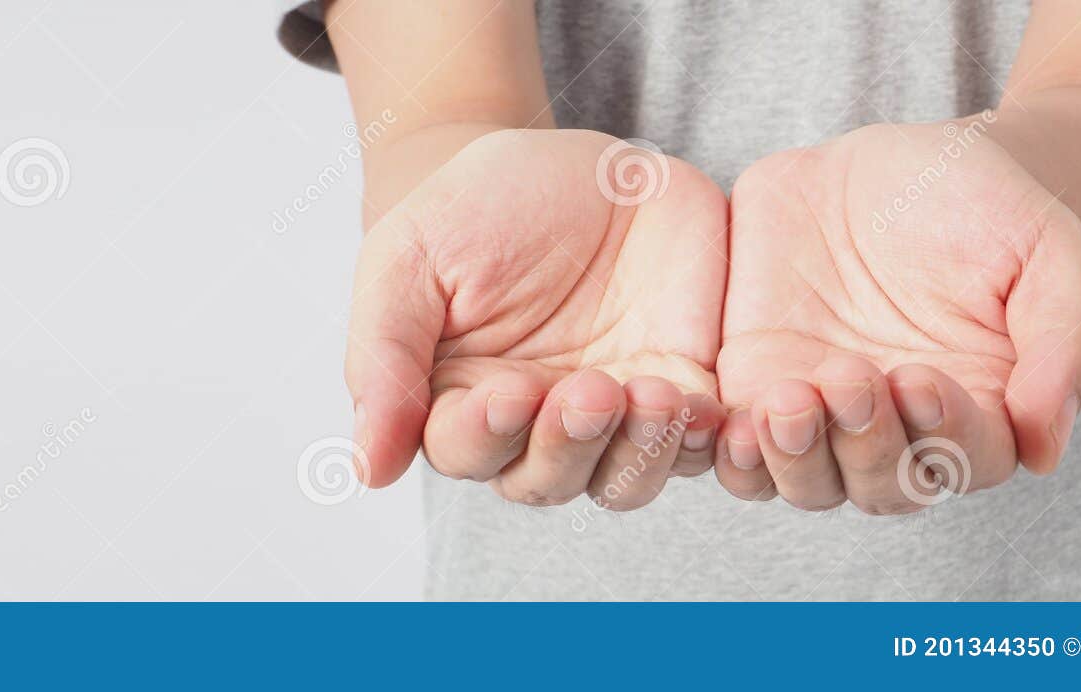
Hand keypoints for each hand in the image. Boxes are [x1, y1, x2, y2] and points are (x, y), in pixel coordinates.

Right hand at [347, 129, 727, 509]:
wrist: (562, 161)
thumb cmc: (470, 209)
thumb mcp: (409, 259)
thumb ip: (384, 359)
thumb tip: (367, 467)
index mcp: (462, 403)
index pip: (468, 451)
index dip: (487, 435)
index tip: (507, 394)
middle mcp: (537, 425)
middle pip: (550, 477)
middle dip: (572, 444)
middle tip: (590, 391)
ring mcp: (615, 412)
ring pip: (627, 476)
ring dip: (642, 451)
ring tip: (657, 397)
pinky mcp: (685, 384)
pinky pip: (703, 439)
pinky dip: (711, 438)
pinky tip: (714, 410)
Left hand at [713, 118, 1080, 513]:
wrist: (899, 163)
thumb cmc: (989, 206)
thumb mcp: (1046, 249)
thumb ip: (1062, 343)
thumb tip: (1046, 450)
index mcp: (979, 414)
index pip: (964, 461)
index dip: (944, 436)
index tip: (922, 380)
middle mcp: (896, 431)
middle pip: (877, 486)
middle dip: (861, 445)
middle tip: (847, 380)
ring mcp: (820, 413)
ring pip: (802, 480)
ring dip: (790, 460)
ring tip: (784, 405)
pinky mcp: (754, 383)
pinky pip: (735, 443)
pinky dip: (728, 449)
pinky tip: (724, 425)